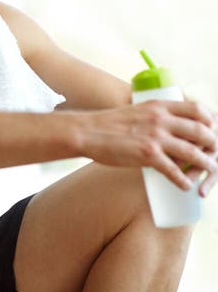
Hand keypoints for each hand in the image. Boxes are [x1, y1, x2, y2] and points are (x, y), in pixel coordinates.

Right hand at [79, 100, 217, 191]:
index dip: (210, 120)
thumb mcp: (137, 110)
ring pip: (193, 152)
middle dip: (213, 143)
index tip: (213, 129)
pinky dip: (184, 180)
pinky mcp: (147, 155)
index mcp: (159, 106)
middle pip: (201, 131)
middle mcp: (160, 119)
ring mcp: (155, 137)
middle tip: (216, 151)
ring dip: (206, 164)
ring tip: (211, 169)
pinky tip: (186, 185)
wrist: (87, 132)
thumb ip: (156, 115)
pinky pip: (174, 170)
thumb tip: (171, 125)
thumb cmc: (109, 124)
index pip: (197, 109)